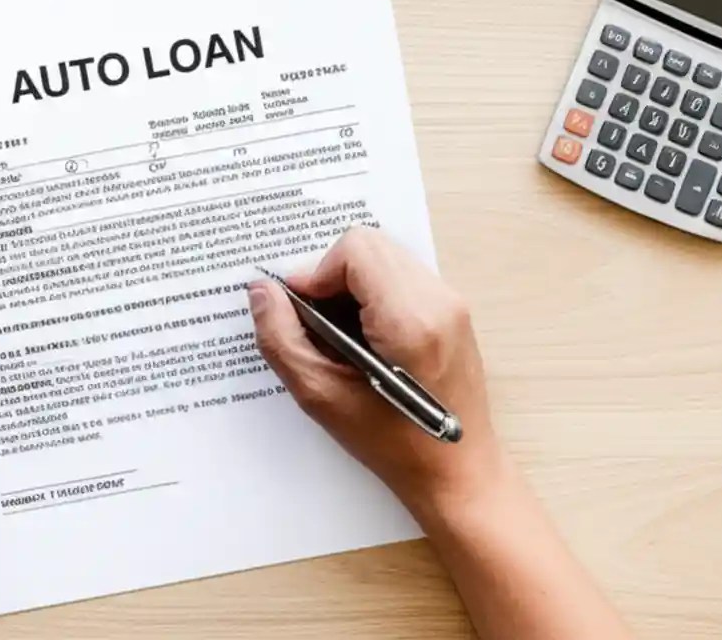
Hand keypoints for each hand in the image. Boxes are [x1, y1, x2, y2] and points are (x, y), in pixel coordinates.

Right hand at [247, 227, 501, 515]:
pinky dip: (374, 296)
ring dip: (352, 286)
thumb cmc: (395, 445)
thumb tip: (262, 292)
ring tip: (340, 336)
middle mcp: (439, 300)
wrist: (458, 474)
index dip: (316, 272)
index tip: (301, 310)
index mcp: (409, 319)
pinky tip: (364, 341)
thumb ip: (283, 338)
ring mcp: (452, 305)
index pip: (355, 249)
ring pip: (386, 259)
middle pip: (371, 246)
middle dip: (332, 276)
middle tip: (316, 323)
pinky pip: (403, 279)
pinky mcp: (454, 314)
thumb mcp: (322, 396)